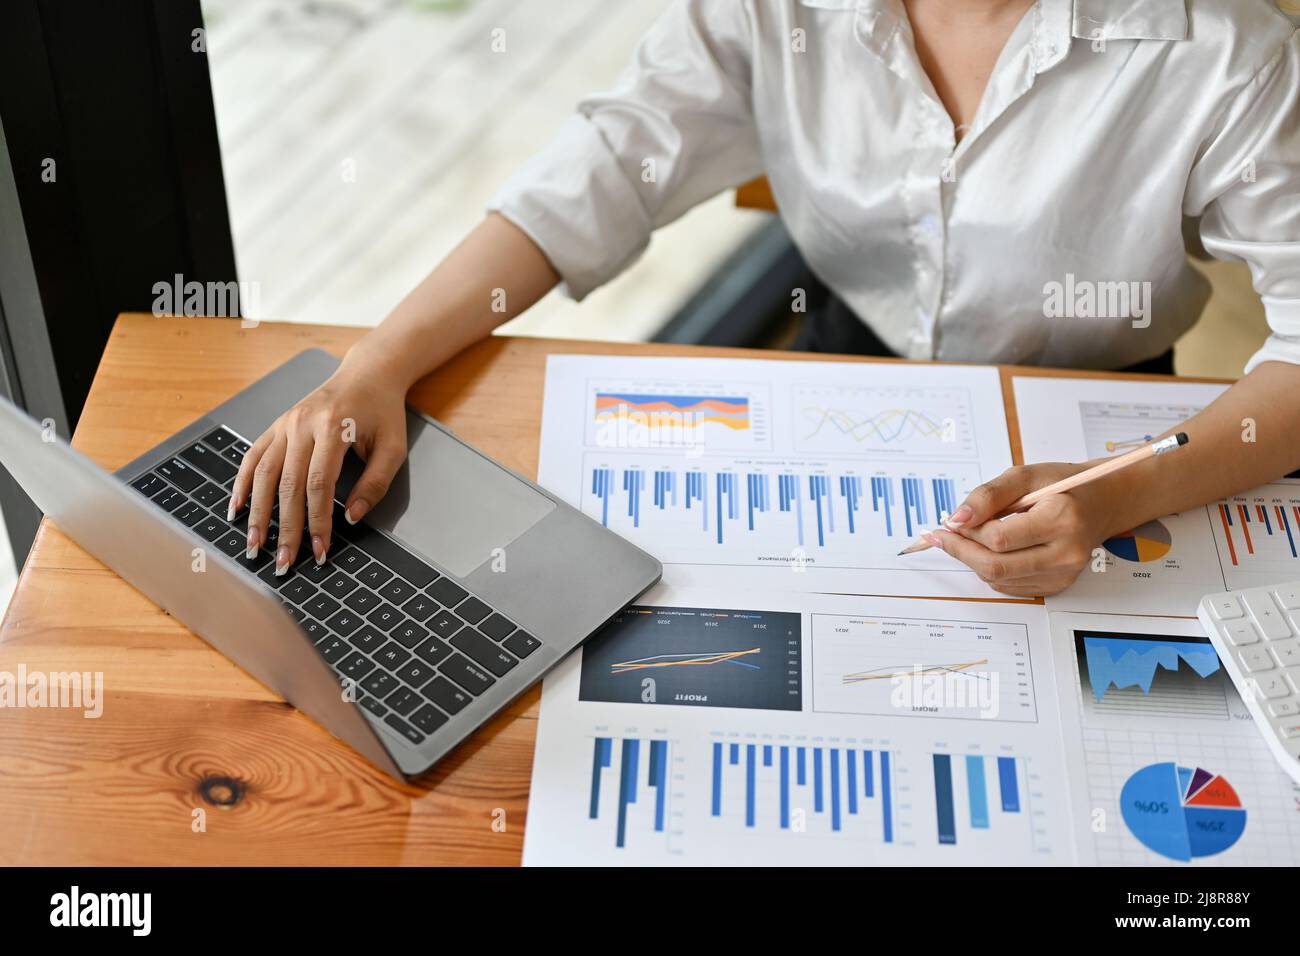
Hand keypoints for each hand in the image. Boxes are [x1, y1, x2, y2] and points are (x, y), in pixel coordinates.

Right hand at [229, 353, 409, 574]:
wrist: (367, 374)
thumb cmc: (383, 412)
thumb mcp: (393, 448)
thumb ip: (375, 484)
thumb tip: (351, 517)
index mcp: (334, 427)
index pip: (319, 484)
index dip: (317, 521)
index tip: (319, 551)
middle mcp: (303, 424)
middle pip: (288, 484)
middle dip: (285, 527)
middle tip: (283, 562)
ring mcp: (286, 423)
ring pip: (265, 473)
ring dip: (258, 513)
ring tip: (255, 545)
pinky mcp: (277, 425)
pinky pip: (254, 456)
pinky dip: (243, 483)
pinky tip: (238, 508)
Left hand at [924, 462, 1111, 597]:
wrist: (1100, 504)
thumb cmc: (1063, 486)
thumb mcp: (1025, 476)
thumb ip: (988, 495)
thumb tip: (958, 518)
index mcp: (1061, 520)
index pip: (999, 538)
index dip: (967, 531)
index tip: (950, 521)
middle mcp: (1066, 554)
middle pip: (996, 566)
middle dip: (962, 551)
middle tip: (945, 536)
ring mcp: (1063, 574)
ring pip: (999, 579)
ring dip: (974, 560)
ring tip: (967, 539)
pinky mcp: (1057, 586)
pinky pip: (1010, 586)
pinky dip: (991, 570)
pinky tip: (989, 550)